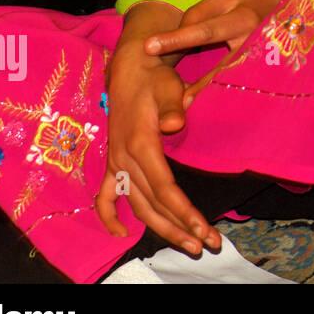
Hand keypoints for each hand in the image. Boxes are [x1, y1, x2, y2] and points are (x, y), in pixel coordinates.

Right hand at [97, 31, 218, 253]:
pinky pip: (106, 196)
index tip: (204, 231)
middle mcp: (125, 158)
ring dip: (160, 228)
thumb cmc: (155, 78)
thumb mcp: (167, 85)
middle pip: (152, 204)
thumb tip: (173, 124)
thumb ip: (172, 105)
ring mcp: (116, 162)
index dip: (184, 213)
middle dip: (179, 229)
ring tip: (189, 244)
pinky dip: (110, 216)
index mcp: (141, 143)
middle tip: (207, 246)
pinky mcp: (113, 161)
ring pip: (136, 205)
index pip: (164, 189)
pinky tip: (122, 234)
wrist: (131, 68)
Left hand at [144, 0, 289, 107]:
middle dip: (201, 87)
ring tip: (191, 115)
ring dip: (213, 100)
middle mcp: (255, 43)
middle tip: (177, 103)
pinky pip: (241, 91)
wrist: (291, 14)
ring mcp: (264, 63)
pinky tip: (210, 115)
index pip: (205, 30)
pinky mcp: (267, 76)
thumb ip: (198, 14)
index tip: (148, 46)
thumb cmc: (250, 6)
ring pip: (235, 84)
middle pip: (223, 68)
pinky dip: (225, 101)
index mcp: (243, 19)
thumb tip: (179, 37)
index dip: (177, 38)